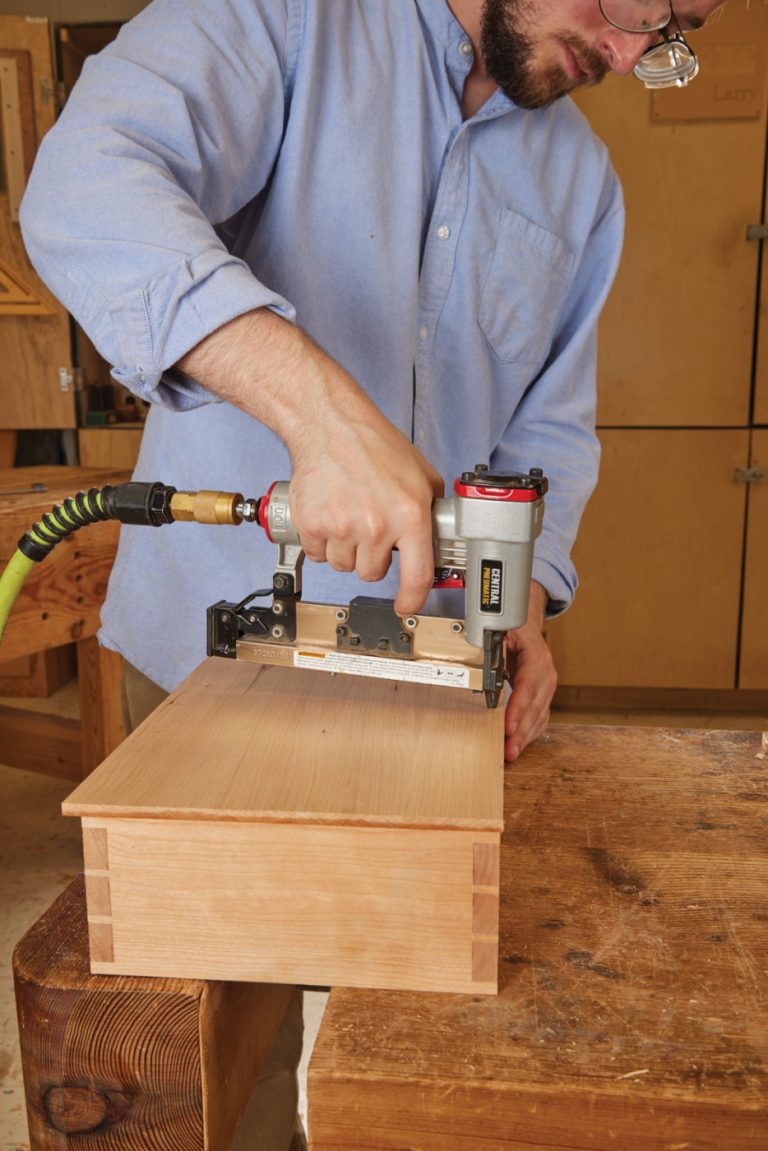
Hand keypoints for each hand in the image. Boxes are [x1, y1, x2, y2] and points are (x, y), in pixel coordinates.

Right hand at [286, 387, 443, 616]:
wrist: (329, 425)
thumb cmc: (373, 444)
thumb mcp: (420, 474)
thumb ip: (431, 509)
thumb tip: (438, 537)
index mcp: (410, 514)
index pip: (417, 576)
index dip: (413, 599)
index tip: (407, 606)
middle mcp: (376, 525)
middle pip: (372, 573)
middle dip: (371, 557)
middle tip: (369, 527)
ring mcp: (341, 527)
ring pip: (343, 565)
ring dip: (344, 549)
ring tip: (347, 515)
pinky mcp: (311, 524)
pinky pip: (317, 553)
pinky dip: (320, 540)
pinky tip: (329, 514)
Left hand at [504, 581, 556, 761]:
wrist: (527, 626)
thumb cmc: (514, 627)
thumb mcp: (502, 629)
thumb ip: (491, 643)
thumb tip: (474, 656)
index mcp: (536, 657)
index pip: (528, 686)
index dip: (518, 708)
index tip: (509, 726)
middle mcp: (546, 675)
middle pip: (535, 707)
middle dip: (521, 731)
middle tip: (508, 750)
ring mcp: (546, 687)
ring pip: (539, 716)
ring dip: (525, 737)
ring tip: (511, 753)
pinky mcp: (542, 696)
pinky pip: (539, 718)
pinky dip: (530, 733)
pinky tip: (519, 745)